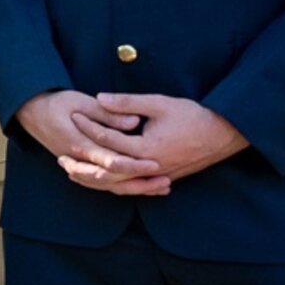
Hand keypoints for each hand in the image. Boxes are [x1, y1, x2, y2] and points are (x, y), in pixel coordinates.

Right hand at [14, 89, 167, 195]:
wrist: (32, 112)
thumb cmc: (56, 104)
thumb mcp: (80, 101)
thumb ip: (108, 114)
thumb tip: (134, 122)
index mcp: (78, 144)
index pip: (110, 161)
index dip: (134, 164)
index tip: (156, 163)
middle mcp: (79, 161)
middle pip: (113, 179)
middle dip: (141, 182)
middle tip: (166, 179)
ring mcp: (79, 166)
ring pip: (110, 185)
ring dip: (136, 188)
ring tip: (161, 187)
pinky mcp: (81, 167)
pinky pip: (104, 184)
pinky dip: (124, 187)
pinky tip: (143, 186)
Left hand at [77, 92, 249, 182]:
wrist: (224, 134)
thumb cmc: (193, 116)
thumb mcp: (159, 103)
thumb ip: (128, 103)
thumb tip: (99, 98)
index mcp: (147, 149)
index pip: (109, 139)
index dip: (89, 126)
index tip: (73, 116)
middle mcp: (149, 168)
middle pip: (107, 171)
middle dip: (83, 164)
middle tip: (61, 157)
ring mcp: (156, 177)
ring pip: (118, 184)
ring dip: (95, 179)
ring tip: (73, 172)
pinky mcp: (162, 179)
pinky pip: (132, 187)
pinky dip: (114, 184)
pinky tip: (101, 180)